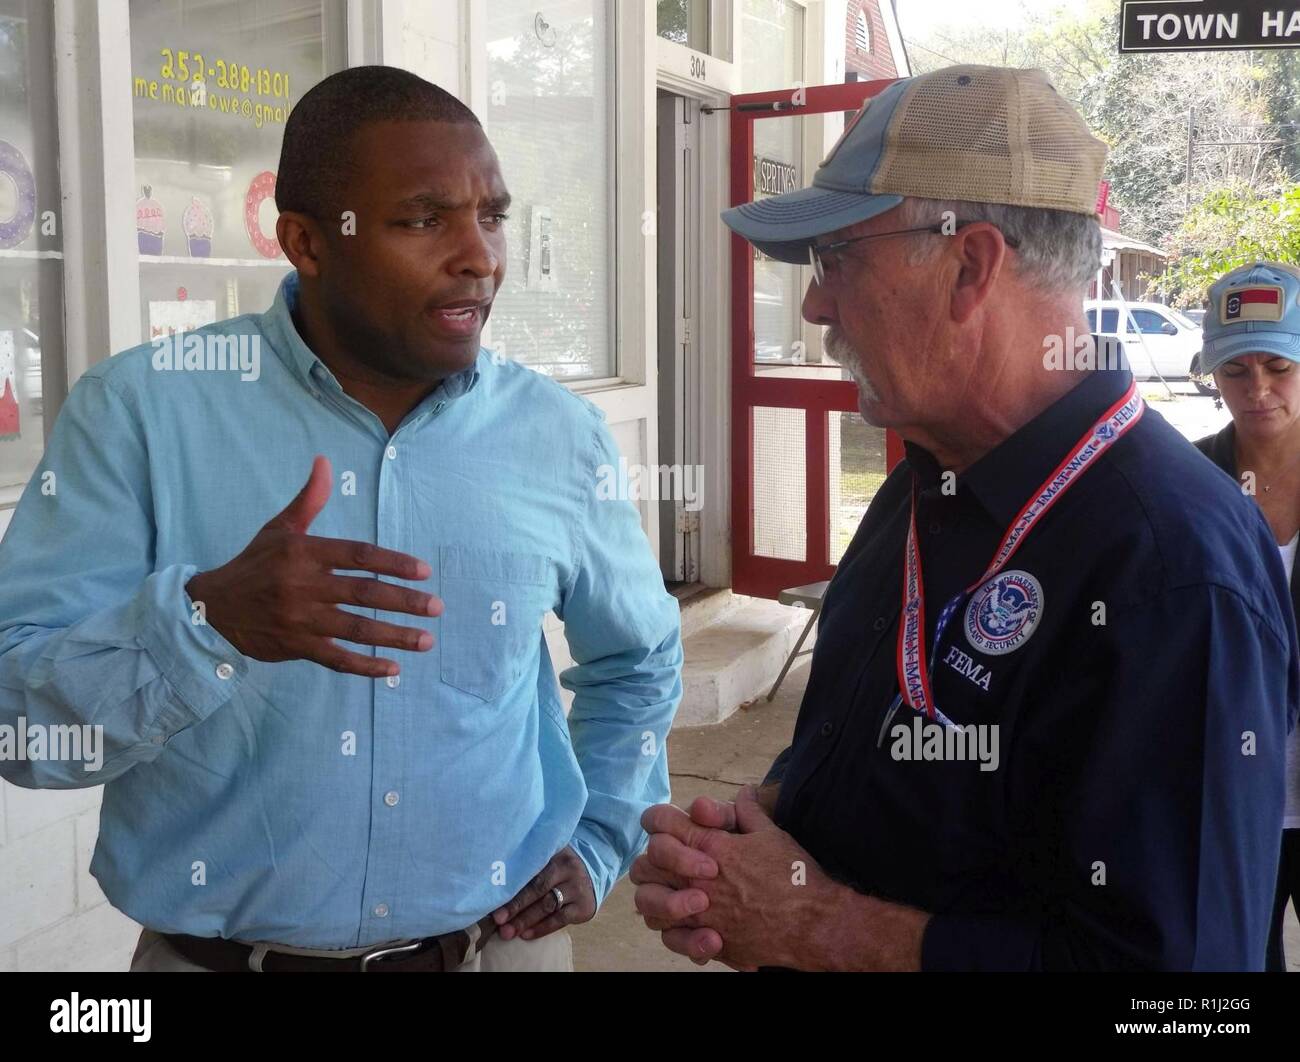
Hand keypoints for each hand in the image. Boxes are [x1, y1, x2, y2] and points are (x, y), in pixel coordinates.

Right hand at [185, 456, 440, 678]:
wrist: (212, 607)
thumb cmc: (255, 564)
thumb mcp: (279, 528)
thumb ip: (309, 499)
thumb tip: (325, 461)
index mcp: (304, 553)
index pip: (358, 556)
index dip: (393, 563)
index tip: (423, 571)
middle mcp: (304, 586)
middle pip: (364, 594)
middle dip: (405, 601)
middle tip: (436, 606)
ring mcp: (301, 619)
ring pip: (356, 629)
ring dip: (394, 636)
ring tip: (426, 640)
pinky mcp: (297, 647)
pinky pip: (337, 659)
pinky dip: (366, 667)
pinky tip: (393, 669)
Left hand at [492, 846, 596, 941]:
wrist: (590, 877)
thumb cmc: (556, 869)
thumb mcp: (547, 857)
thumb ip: (527, 863)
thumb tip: (492, 882)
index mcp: (554, 852)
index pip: (530, 867)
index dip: (510, 883)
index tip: (491, 897)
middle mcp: (568, 867)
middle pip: (537, 887)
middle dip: (515, 906)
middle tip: (497, 920)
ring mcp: (577, 887)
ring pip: (547, 905)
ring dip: (525, 920)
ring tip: (507, 932)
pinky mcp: (583, 907)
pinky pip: (559, 920)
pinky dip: (541, 928)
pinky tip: (525, 935)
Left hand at [634, 785, 840, 970]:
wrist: (812, 925)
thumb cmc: (794, 876)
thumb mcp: (770, 834)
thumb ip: (747, 812)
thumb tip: (744, 791)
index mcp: (709, 846)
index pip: (660, 822)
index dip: (659, 819)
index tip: (670, 824)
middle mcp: (696, 879)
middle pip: (645, 864)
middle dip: (654, 859)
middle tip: (673, 862)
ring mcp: (698, 913)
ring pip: (648, 904)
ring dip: (657, 896)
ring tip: (680, 893)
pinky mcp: (706, 941)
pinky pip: (669, 937)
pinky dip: (673, 931)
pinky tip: (692, 924)